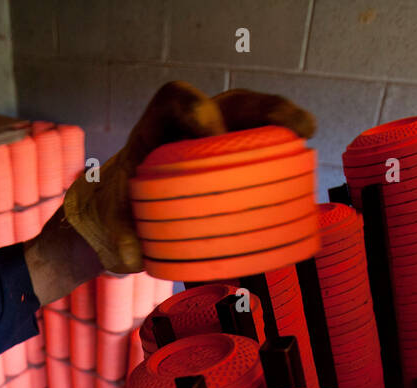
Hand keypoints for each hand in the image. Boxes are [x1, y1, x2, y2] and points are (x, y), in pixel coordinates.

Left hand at [62, 81, 316, 273]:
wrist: (123, 221)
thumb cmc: (116, 215)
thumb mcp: (108, 224)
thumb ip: (116, 235)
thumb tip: (133, 256)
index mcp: (155, 131)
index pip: (175, 101)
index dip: (194, 107)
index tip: (209, 130)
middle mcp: (193, 130)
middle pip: (232, 104)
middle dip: (265, 108)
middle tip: (293, 125)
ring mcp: (219, 148)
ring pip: (256, 124)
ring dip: (284, 125)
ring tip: (307, 134)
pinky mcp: (236, 171)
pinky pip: (263, 158)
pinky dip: (284, 163)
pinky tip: (303, 179)